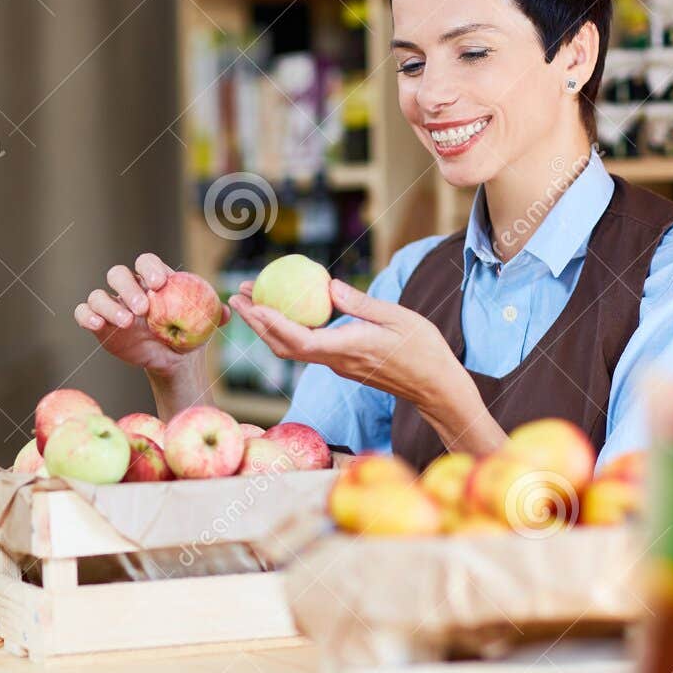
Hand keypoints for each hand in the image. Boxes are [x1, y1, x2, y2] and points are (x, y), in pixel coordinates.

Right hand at [73, 253, 227, 375]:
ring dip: (110, 306)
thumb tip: (227, 312)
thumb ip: (216, 314)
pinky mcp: (99, 324)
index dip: (150, 268)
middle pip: (118, 274)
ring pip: (98, 295)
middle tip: (144, 307)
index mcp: (152, 280)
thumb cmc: (189, 333)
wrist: (173, 357)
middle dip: (129, 287)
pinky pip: (84, 313)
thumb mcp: (204, 323)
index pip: (146, 262)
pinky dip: (87, 316)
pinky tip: (98, 325)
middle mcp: (129, 289)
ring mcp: (112, 306)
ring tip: (127, 323)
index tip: (160, 283)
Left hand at [228, 279, 505, 453]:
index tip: (254, 305)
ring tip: (251, 300)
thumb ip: (360, 304)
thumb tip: (328, 287)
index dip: (273, 324)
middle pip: (285, 345)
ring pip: (292, 348)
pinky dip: (287, 330)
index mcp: (348, 349)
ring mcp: (337, 365)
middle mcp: (336, 361)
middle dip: (257, 322)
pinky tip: (283, 311)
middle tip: (237, 296)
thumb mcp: (396, 318)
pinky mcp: (342, 364)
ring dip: (267, 326)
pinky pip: (306, 347)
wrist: (434, 385)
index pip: (301, 340)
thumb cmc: (423, 349)